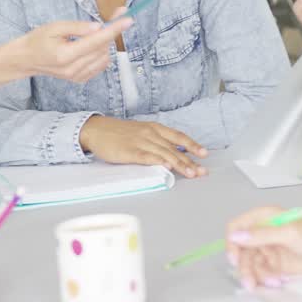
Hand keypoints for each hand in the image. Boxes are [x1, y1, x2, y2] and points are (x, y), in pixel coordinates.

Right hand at [18, 17, 130, 83]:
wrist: (27, 59)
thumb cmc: (39, 39)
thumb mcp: (55, 26)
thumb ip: (78, 27)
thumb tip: (99, 27)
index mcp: (65, 55)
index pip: (96, 41)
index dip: (114, 29)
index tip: (128, 20)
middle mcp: (73, 69)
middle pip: (103, 48)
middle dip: (111, 31)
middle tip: (115, 15)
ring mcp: (77, 76)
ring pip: (104, 57)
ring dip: (105, 43)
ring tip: (93, 33)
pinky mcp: (80, 79)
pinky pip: (100, 65)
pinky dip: (100, 53)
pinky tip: (89, 46)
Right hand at [79, 116, 208, 177]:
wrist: (97, 129)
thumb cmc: (119, 133)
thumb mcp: (142, 132)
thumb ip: (156, 141)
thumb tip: (172, 154)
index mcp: (155, 128)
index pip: (178, 137)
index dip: (192, 145)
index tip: (204, 153)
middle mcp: (150, 133)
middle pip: (174, 148)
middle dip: (190, 161)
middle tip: (202, 171)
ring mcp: (140, 142)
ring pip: (164, 154)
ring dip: (179, 164)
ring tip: (191, 173)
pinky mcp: (129, 151)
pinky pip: (147, 156)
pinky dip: (158, 161)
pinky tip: (167, 167)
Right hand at [225, 206, 301, 287]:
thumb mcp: (289, 233)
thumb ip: (262, 235)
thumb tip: (235, 237)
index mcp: (264, 218)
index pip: (237, 227)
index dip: (232, 242)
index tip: (235, 259)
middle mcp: (263, 234)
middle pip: (241, 251)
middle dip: (244, 267)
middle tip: (249, 283)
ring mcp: (269, 250)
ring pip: (251, 265)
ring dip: (257, 276)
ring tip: (272, 283)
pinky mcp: (276, 265)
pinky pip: (262, 273)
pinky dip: (267, 279)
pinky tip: (279, 282)